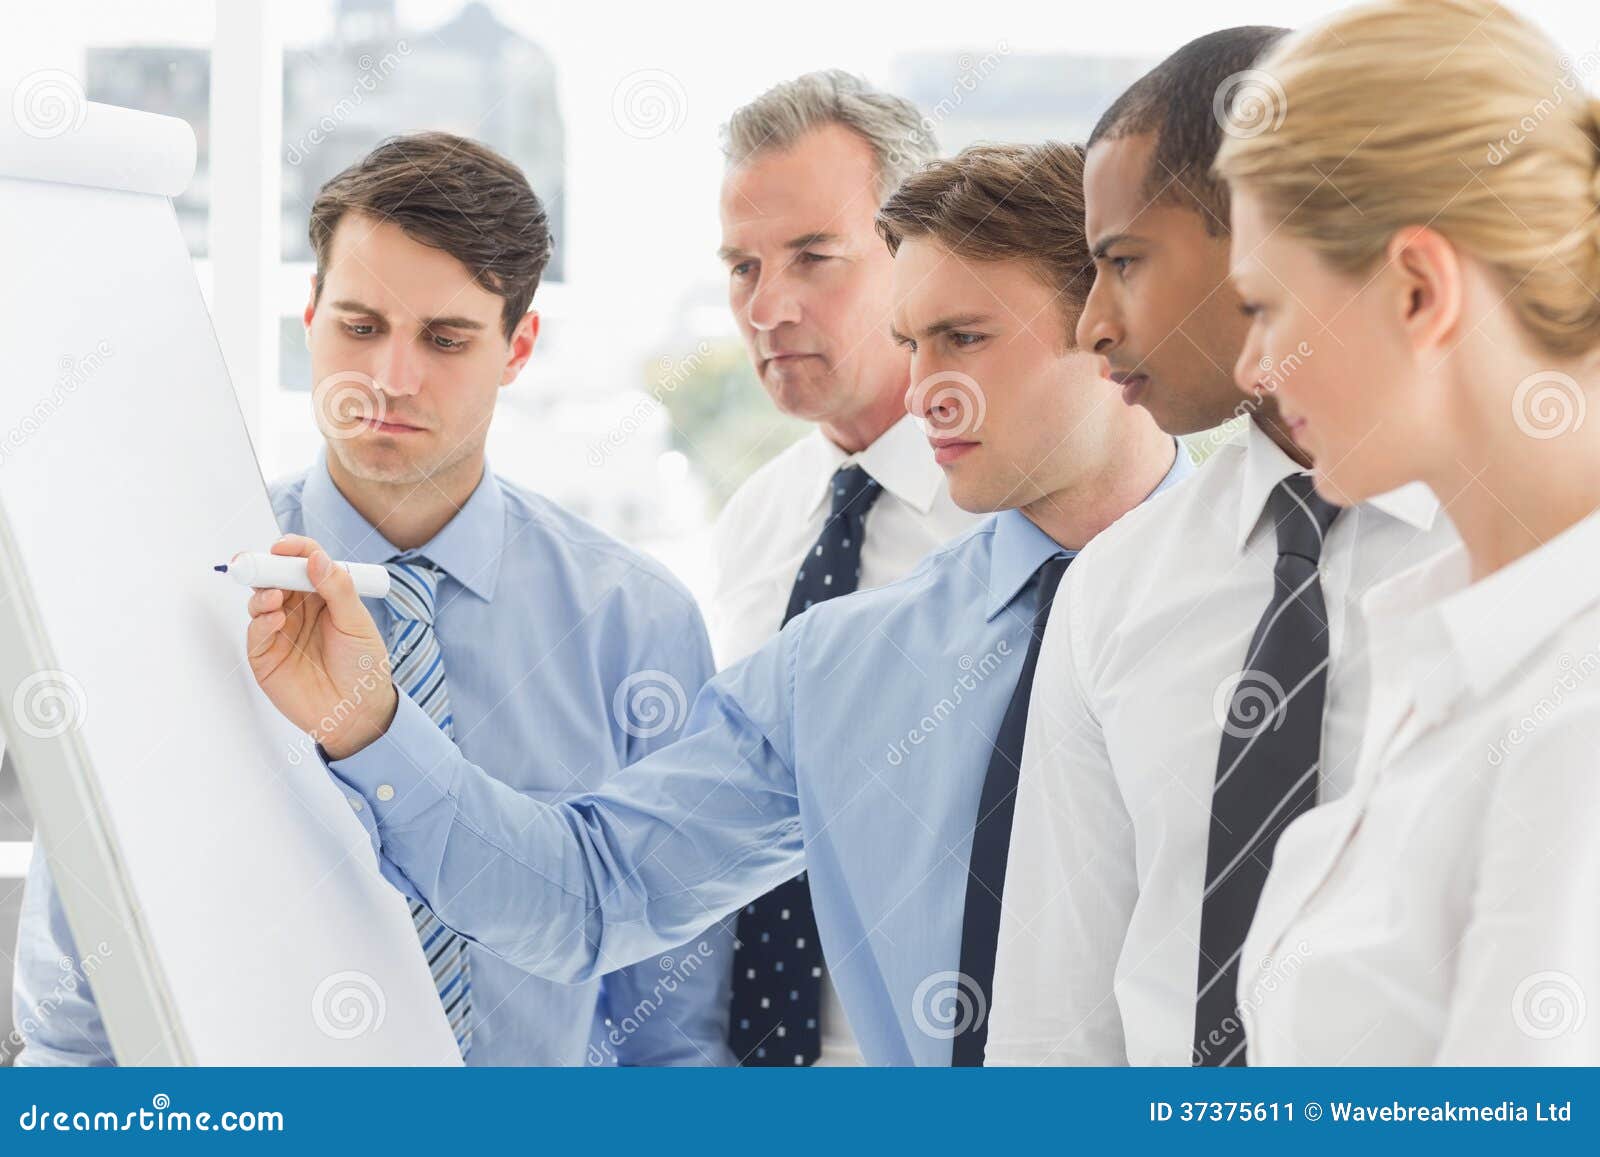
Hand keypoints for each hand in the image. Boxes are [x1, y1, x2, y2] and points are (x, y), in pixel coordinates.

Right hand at [245, 535, 396, 759]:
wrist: (356, 713)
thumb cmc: (363, 667)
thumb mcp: (357, 623)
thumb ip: (338, 589)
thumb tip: (316, 557)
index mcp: (324, 595)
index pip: (304, 562)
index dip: (294, 550)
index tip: (285, 546)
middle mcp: (299, 608)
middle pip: (275, 576)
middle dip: (267, 567)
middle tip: (267, 562)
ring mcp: (280, 630)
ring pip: (261, 600)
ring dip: (264, 593)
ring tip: (275, 597)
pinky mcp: (266, 655)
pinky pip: (256, 632)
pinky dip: (262, 622)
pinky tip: (276, 620)